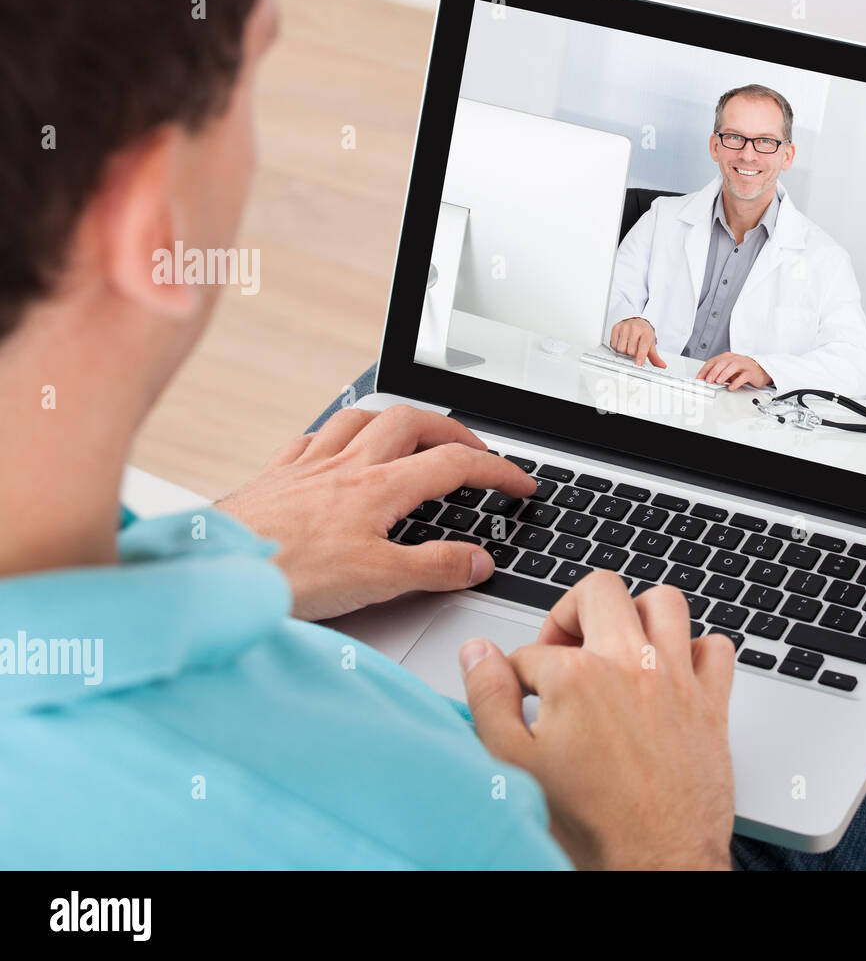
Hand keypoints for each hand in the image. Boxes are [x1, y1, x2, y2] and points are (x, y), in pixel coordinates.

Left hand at [215, 406, 536, 620]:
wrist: (212, 571)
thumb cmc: (284, 575)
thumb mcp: (376, 581)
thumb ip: (434, 567)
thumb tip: (478, 559)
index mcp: (378, 488)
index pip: (453, 463)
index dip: (496, 470)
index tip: (519, 485)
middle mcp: (346, 464)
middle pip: (413, 421)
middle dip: (453, 428)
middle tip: (474, 448)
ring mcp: (308, 464)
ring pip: (363, 418)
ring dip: (397, 418)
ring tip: (414, 433)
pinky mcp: (275, 474)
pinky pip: (314, 436)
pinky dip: (339, 433)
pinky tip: (337, 446)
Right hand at [460, 572, 735, 869]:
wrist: (656, 864)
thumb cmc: (592, 826)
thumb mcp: (513, 766)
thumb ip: (488, 698)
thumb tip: (477, 652)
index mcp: (578, 678)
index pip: (532, 649)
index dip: (517, 674)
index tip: (521, 698)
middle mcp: (631, 664)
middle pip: (599, 590)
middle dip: (572, 612)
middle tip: (564, 649)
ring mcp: (677, 680)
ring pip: (665, 603)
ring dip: (638, 615)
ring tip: (619, 645)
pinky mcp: (712, 703)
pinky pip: (717, 648)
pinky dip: (697, 651)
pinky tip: (674, 673)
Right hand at [610, 317, 665, 367]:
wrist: (637, 321)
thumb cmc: (644, 334)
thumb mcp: (651, 344)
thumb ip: (655, 357)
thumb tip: (662, 366)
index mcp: (646, 332)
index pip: (643, 346)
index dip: (640, 355)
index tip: (638, 363)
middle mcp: (635, 328)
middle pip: (631, 350)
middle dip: (632, 354)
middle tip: (635, 349)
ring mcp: (625, 327)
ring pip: (621, 348)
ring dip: (624, 351)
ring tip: (628, 346)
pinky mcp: (616, 327)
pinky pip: (614, 344)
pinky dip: (617, 347)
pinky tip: (622, 342)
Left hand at [697, 351, 771, 389]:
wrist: (760, 370)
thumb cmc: (743, 369)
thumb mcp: (729, 369)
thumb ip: (719, 372)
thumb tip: (707, 380)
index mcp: (728, 357)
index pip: (714, 361)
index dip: (705, 369)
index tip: (699, 378)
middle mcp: (735, 359)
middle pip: (722, 363)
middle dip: (713, 372)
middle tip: (708, 380)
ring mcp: (744, 365)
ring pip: (732, 367)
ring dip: (724, 374)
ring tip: (718, 382)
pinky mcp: (751, 372)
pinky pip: (743, 376)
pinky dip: (736, 382)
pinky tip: (731, 387)